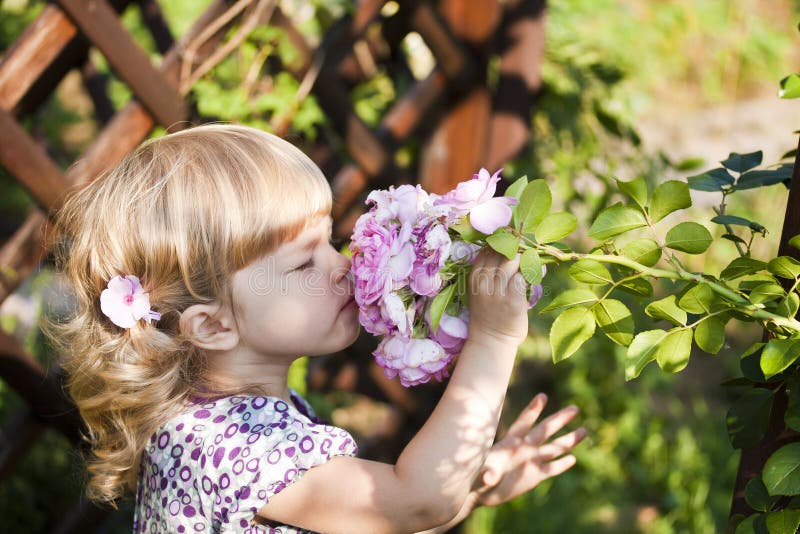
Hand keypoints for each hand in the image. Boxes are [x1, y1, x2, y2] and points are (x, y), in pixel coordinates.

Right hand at [467, 248, 529, 344]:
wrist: (491, 340)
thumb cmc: (489, 314)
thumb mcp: (481, 291)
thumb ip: (490, 273)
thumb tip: (512, 251)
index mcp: (474, 279)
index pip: (486, 251)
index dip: (500, 241)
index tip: (512, 239)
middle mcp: (483, 284)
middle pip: (498, 253)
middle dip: (513, 245)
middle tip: (526, 245)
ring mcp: (497, 293)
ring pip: (510, 262)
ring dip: (523, 257)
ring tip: (531, 257)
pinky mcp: (512, 302)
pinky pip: (521, 279)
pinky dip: (528, 273)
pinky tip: (534, 272)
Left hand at [471, 393, 585, 506]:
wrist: (478, 491)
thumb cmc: (475, 477)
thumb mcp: (482, 473)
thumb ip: (487, 473)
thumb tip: (489, 477)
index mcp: (510, 443)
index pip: (524, 423)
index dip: (532, 410)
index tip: (543, 396)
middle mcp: (524, 449)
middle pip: (545, 431)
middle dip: (559, 419)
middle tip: (575, 408)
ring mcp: (531, 462)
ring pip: (554, 449)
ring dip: (568, 441)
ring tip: (584, 431)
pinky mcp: (534, 477)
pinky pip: (551, 470)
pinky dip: (562, 465)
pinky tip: (572, 459)